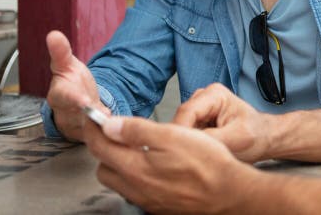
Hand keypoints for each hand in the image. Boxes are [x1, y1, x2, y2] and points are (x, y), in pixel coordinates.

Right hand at [45, 30, 105, 140]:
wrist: (76, 104)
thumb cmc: (70, 84)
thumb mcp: (66, 66)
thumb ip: (61, 52)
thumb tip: (54, 35)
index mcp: (60, 95)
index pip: (65, 97)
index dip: (74, 99)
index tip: (84, 101)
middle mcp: (68, 113)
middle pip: (80, 115)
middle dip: (92, 114)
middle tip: (104, 113)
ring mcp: (81, 125)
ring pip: (91, 127)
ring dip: (102, 124)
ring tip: (113, 119)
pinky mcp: (93, 133)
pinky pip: (102, 134)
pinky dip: (111, 131)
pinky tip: (120, 127)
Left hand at [85, 115, 252, 213]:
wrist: (228, 193)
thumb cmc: (206, 163)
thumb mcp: (173, 135)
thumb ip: (137, 130)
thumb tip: (109, 125)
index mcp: (134, 167)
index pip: (99, 145)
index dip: (92, 127)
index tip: (92, 115)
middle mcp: (135, 187)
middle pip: (104, 167)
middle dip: (104, 147)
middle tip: (114, 131)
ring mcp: (146, 199)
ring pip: (119, 181)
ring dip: (119, 163)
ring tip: (135, 148)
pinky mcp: (158, 206)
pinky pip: (135, 190)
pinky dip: (136, 176)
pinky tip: (153, 166)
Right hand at [173, 83, 270, 161]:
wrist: (265, 138)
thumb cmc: (257, 135)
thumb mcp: (238, 139)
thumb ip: (213, 139)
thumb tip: (188, 143)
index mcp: (214, 94)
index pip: (186, 112)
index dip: (180, 133)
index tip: (180, 153)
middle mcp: (203, 97)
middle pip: (180, 120)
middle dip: (183, 140)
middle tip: (191, 159)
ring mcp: (199, 109)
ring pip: (181, 129)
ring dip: (187, 143)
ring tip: (201, 157)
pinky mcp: (197, 121)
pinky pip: (185, 135)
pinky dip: (191, 145)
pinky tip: (202, 154)